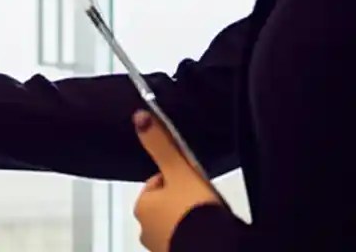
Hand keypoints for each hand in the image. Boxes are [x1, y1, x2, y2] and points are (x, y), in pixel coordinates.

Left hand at [132, 110, 223, 251]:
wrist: (216, 248)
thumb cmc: (195, 213)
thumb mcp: (180, 171)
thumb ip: (160, 145)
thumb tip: (140, 116)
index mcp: (141, 206)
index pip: (157, 184)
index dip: (178, 178)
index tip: (194, 180)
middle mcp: (145, 229)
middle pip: (167, 204)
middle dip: (183, 200)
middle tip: (204, 199)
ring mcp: (161, 246)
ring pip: (176, 224)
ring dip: (190, 219)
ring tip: (210, 216)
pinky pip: (187, 240)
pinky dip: (196, 235)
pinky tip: (211, 232)